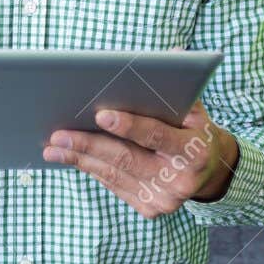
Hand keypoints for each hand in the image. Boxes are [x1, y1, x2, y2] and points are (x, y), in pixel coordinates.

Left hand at [42, 101, 239, 218]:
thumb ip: (178, 86)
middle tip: (58, 134)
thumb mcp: (194, 108)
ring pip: (113, 174)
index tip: (100, 115)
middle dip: (88, 145)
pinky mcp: (150, 209)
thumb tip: (170, 55)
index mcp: (194, 151)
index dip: (129, 126)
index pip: (156, 136)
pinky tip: (71, 157)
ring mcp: (164, 199)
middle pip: (126, 159)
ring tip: (53, 147)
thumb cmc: (194, 129)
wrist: (210, 171)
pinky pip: (114, 185)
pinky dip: (91, 169)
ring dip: (79, 159)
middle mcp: (180, 179)